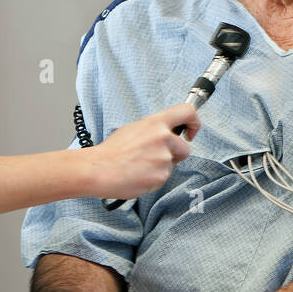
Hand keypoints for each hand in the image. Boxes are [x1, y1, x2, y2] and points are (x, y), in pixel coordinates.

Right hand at [82, 103, 197, 198]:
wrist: (98, 170)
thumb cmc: (112, 152)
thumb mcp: (133, 129)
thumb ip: (154, 130)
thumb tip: (166, 132)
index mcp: (155, 123)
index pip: (187, 112)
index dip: (194, 122)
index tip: (190, 132)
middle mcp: (163, 138)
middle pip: (184, 148)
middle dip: (174, 155)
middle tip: (153, 157)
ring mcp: (163, 158)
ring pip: (172, 165)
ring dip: (161, 167)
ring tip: (140, 166)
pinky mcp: (161, 176)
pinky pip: (164, 178)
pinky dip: (154, 179)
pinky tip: (138, 175)